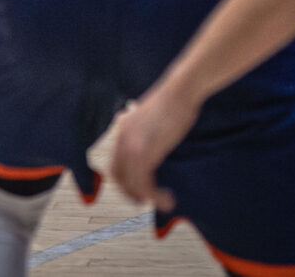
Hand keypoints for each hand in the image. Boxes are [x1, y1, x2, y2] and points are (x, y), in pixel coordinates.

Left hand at [106, 82, 198, 211]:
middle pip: (117, 177)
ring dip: (147, 198)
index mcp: (123, 131)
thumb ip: (147, 131)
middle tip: (146, 202)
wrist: (180, 91)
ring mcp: (131, 146)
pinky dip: (154, 196)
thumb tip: (153, 140)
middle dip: (131, 194)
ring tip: (165, 203)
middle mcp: (122, 139)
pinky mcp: (145, 152)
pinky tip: (168, 199)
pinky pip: (144, 183)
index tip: (137, 192)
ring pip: (131, 184)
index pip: (114, 165)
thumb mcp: (153, 118)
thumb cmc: (174, 103)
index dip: (124, 183)